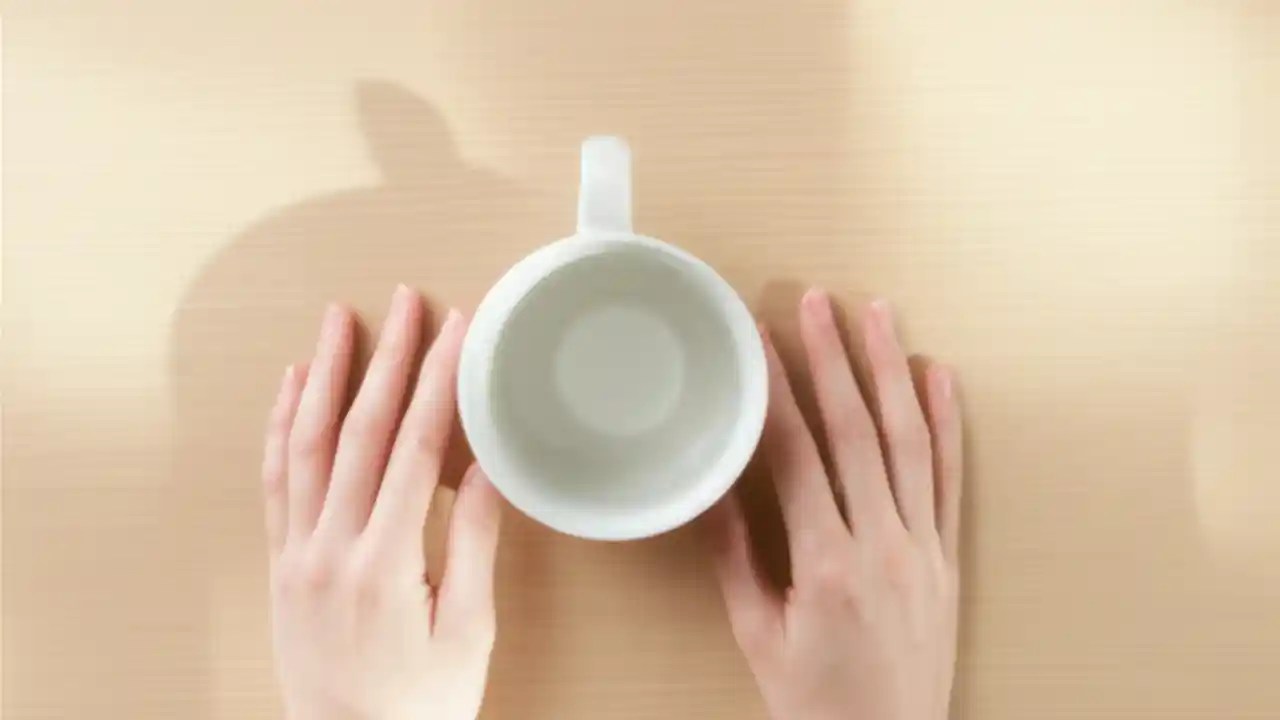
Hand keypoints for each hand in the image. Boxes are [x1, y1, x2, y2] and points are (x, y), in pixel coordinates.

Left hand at [261, 286, 501, 719]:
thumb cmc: (419, 706)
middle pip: (359, 432)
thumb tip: (490, 467)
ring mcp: (297, 554)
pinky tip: (291, 388)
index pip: (413, 450)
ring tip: (338, 322)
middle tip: (406, 302)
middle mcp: (330, 549)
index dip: (437, 384)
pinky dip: (281, 427)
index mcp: (385, 565)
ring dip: (323, 377)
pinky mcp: (282, 564)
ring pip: (306, 445)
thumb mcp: (467, 630)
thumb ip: (475, 543)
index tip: (456, 332)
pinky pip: (275, 481)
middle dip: (387, 359)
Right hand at [705, 290, 962, 719]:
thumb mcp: (757, 635)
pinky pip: (949, 479)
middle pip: (857, 433)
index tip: (760, 341)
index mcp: (827, 566)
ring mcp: (923, 549)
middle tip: (819, 301)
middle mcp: (883, 546)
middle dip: (835, 360)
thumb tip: (709, 484)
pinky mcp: (947, 559)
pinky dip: (947, 424)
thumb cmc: (813, 703)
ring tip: (879, 313)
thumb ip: (735, 555)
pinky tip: (939, 376)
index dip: (776, 392)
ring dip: (892, 372)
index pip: (797, 456)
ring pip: (910, 442)